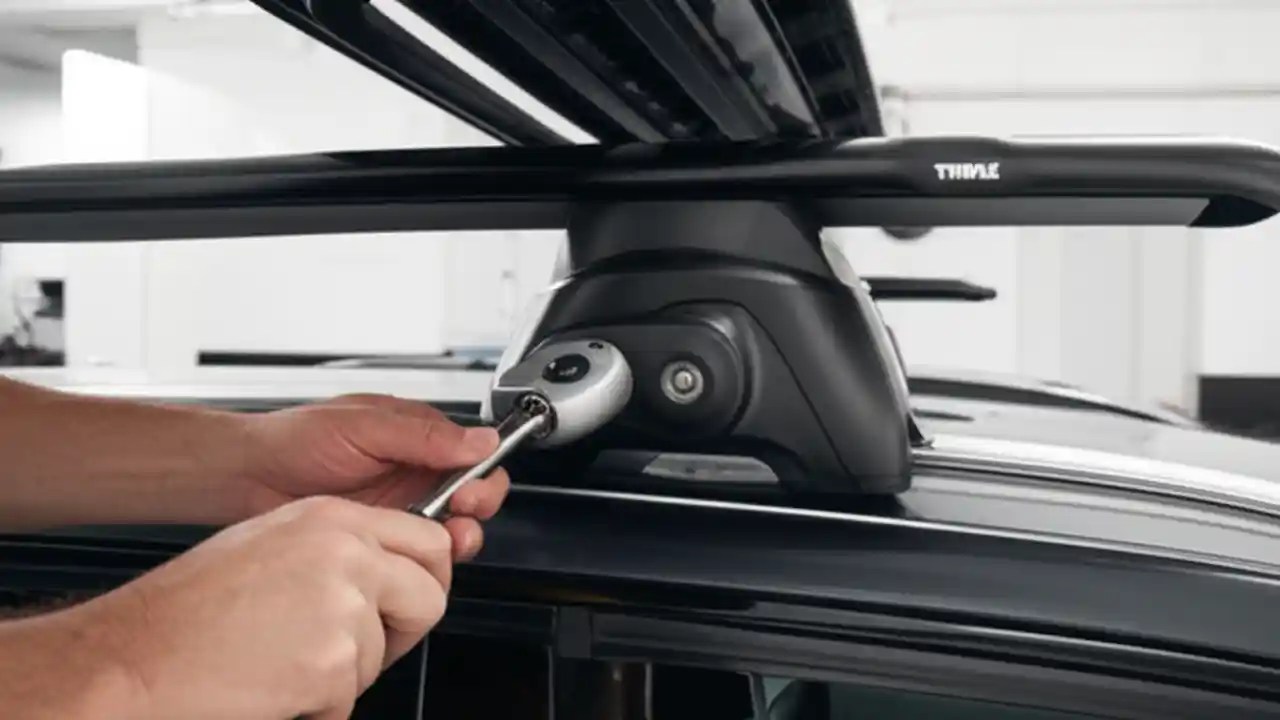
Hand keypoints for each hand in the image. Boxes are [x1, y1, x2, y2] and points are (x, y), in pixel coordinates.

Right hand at [70, 497, 454, 719]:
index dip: (427, 576)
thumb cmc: (186, 609)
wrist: (136, 657)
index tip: (413, 595)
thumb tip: (389, 570)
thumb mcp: (273, 543)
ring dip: (343, 673)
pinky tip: (269, 684)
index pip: (428, 538)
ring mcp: (344, 609)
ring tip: (280, 660)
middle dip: (406, 629)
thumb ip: (339, 548)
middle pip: (430, 595)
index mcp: (333, 518)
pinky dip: (316, 706)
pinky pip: (348, 698)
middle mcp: (347, 554)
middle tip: (362, 646)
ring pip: (383, 654)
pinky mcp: (333, 664)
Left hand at [240, 395, 509, 559]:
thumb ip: (423, 436)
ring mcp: (398, 505)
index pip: (472, 451)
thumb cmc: (294, 439)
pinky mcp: (381, 535)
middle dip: (477, 505)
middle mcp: (411, 469)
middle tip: (462, 512)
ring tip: (448, 539)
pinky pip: (419, 548)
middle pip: (471, 491)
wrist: (245, 477)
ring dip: (459, 534)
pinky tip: (420, 554)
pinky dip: (428, 555)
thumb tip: (479, 439)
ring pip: (451, 524)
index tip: (472, 487)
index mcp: (414, 434)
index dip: (481, 472)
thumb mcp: (364, 427)